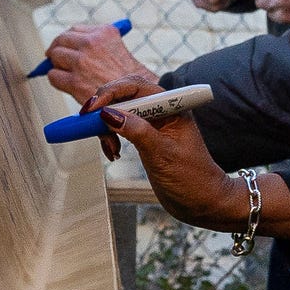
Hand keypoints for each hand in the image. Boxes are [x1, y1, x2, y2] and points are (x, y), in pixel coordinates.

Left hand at [41, 22, 151, 107]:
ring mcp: (82, 62)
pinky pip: (54, 76)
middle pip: (61, 41)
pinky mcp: (76, 82)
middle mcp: (92, 43)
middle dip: (58, 50)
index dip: (68, 40)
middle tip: (57, 59)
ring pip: (55, 57)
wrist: (140, 98)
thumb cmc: (130, 77)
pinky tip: (65, 83)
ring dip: (57, 65)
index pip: (74, 30)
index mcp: (104, 32)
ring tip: (64, 72)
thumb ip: (97, 42)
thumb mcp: (117, 48)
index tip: (65, 46)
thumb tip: (72, 43)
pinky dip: (57, 79)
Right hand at [84, 72, 246, 224]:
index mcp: (173, 106)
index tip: (93, 109)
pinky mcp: (145, 137)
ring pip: (119, 112)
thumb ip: (137, 131)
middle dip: (104, 108)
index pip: (137, 86)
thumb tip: (109, 114)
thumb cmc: (193, 179)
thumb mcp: (163, 154)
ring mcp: (152, 124)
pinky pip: (120, 128)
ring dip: (106, 128)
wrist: (202, 202)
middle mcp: (162, 110)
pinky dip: (110, 138)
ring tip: (110, 150)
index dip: (112, 93)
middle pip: (125, 95)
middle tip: (87, 123)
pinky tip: (113, 153)